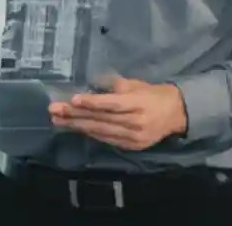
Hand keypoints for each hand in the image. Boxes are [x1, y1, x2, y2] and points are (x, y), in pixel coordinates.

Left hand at [48, 77, 187, 150]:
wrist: (176, 114)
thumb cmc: (152, 94)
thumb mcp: (135, 84)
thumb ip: (114, 86)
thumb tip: (91, 85)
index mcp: (138, 103)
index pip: (111, 104)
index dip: (92, 103)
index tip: (72, 100)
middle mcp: (135, 122)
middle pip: (101, 119)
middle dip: (75, 115)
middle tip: (54, 110)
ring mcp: (133, 137)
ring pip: (101, 131)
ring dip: (77, 126)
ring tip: (58, 120)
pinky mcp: (131, 146)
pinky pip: (107, 139)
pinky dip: (91, 133)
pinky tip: (76, 128)